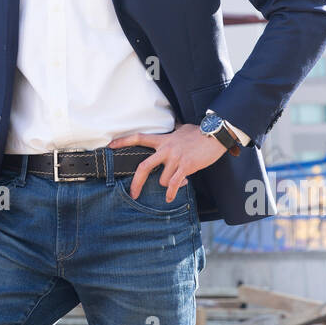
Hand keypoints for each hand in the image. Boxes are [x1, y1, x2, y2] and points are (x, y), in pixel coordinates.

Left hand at [108, 124, 228, 203]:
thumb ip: (174, 131)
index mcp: (163, 139)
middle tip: (132, 194)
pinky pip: (174, 183)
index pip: (138, 138)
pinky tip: (170, 197)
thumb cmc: (200, 133)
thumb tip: (175, 127)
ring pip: (162, 180)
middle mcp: (166, 149)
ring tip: (178, 181)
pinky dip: (172, 192)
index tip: (110, 146)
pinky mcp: (186, 166)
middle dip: (136, 183)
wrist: (215, 134)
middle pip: (143, 167)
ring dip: (168, 185)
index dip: (123, 142)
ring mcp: (175, 158)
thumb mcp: (182, 129)